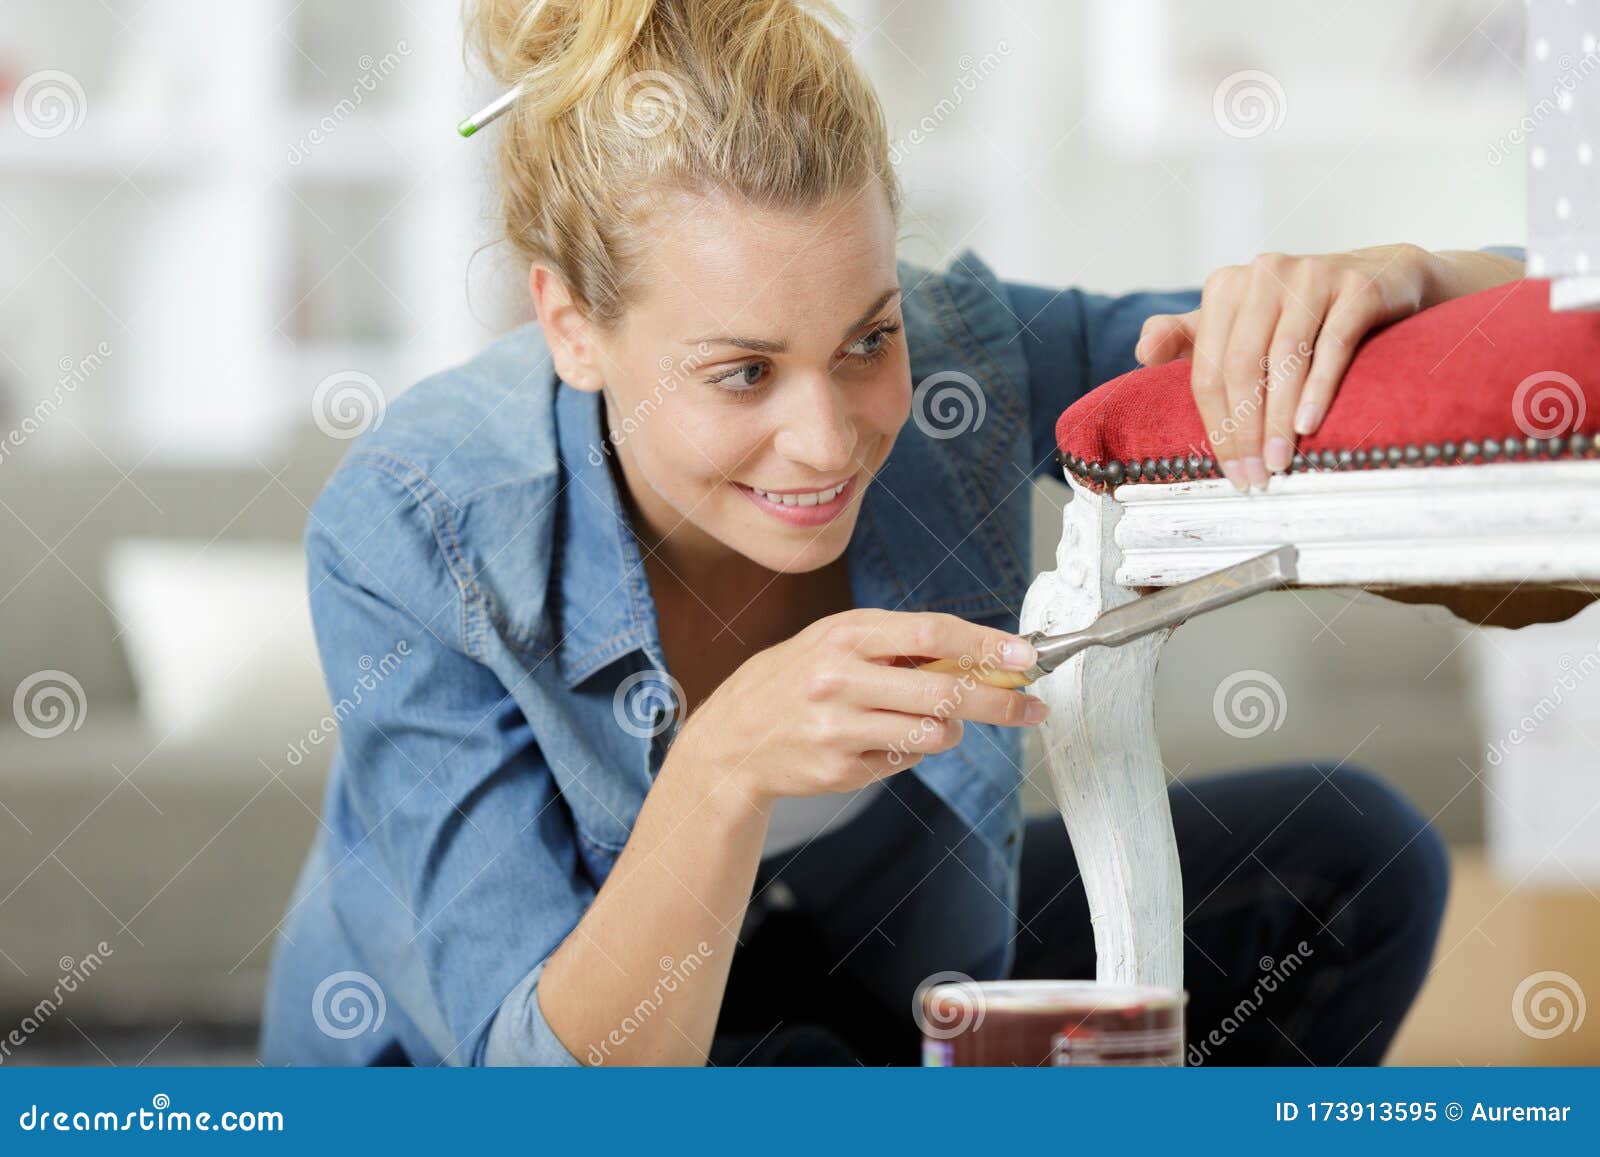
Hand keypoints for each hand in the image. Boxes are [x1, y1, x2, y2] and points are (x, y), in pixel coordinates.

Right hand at [674, 609, 1045, 805]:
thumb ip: (902, 645)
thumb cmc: (799, 678)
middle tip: (1033, 707)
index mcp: (846, 634)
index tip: (1025, 655)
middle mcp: (841, 678)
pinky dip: (908, 751)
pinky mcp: (840, 768)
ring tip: (929, 721)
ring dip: (948, 730)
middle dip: (999, 701)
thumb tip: (983, 655)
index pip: (931, 632)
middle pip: (944, 690)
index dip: (985, 643)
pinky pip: (905, 761)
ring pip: (932, 733)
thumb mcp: (839, 642)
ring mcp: (839, 727)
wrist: (734, 738)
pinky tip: (878, 740)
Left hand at [1133, 244, 1522, 491]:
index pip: (1208, 369)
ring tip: (1279, 462)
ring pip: (1285, 357)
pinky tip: (1308, 425)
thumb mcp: (1237, 321)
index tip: (1231, 472)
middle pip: (1241, 365)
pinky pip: (1332, 344)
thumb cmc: (1298, 314)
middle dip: (1245, 429)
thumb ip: (1186, 336)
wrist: (1384, 279)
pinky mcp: (1357, 286)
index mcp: (1225, 287)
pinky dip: (1318, 388)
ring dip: (1279, 417)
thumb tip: (1142, 354)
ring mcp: (1312, 275)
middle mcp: (1263, 273)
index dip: (1216, 425)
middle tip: (1256, 476)